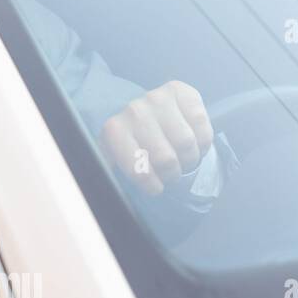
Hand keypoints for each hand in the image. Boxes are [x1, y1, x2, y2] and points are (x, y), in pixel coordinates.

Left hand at [100, 80, 213, 194]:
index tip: (155, 187)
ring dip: (190, 158)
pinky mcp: (182, 92)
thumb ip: (110, 175)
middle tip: (171, 172)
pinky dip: (203, 141)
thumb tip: (94, 206)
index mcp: (113, 131)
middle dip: (173, 173)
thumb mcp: (115, 161)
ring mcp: (158, 98)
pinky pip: (202, 125)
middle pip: (166, 159)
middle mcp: (133, 110)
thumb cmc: (131, 145)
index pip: (138, 169)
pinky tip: (194, 142)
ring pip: (187, 143)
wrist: (144, 115)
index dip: (152, 185)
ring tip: (183, 158)